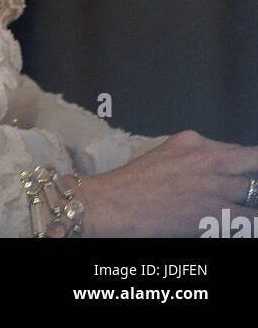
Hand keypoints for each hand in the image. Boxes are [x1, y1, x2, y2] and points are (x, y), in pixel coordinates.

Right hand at [81, 130, 257, 236]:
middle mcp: (207, 158)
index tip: (244, 172)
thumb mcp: (164, 155)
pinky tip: (248, 220)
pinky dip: (251, 219)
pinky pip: (251, 218)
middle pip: (250, 160)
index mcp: (192, 141)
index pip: (234, 149)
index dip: (243, 165)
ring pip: (252, 188)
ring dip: (249, 199)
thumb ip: (193, 157)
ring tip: (242, 204)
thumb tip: (216, 170)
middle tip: (251, 185)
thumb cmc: (133, 184)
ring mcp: (214, 185)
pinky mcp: (216, 213)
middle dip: (252, 171)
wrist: (116, 203)